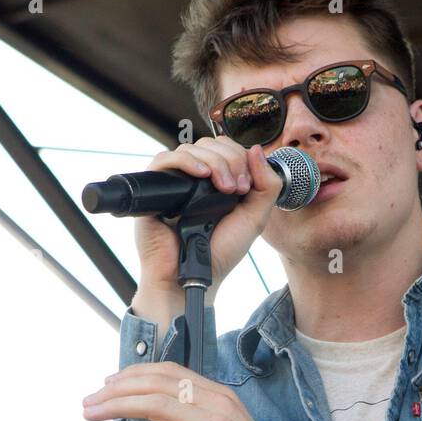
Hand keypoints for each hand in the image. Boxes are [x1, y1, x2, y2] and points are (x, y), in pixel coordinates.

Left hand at [82, 362, 308, 420]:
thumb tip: (161, 418)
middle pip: (155, 383)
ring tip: (92, 414)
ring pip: (154, 403)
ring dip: (116, 407)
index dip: (134, 374)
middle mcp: (217, 402)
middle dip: (115, 389)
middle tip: (89, 400)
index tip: (109, 384)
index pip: (169, 371)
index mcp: (221, 395)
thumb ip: (200, 419)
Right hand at [133, 137, 282, 298]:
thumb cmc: (220, 252)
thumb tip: (257, 149)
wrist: (195, 276)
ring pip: (191, 148)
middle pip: (210, 144)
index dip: (240, 157)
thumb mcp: (254, 219)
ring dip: (214, 161)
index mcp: (217, 181)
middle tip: (236, 188)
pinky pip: (165, 159)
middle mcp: (195, 178)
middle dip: (230, 160)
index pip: (227, 149)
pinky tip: (201, 175)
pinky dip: (186, 161)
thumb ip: (267, 187)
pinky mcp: (154, 188)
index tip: (247, 185)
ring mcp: (174, 182)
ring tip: (223, 188)